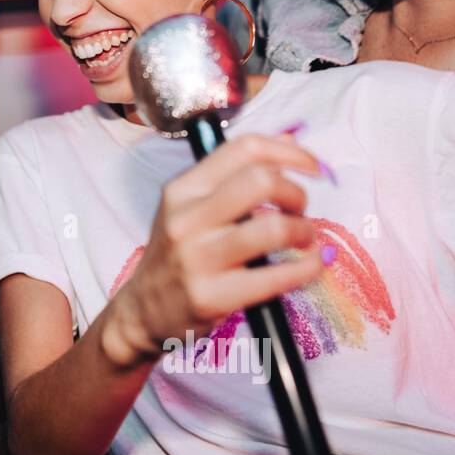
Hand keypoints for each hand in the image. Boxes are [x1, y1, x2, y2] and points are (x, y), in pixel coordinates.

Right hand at [99, 133, 324, 368]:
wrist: (143, 311)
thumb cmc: (176, 255)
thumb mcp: (189, 208)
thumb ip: (232, 178)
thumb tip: (288, 142)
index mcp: (183, 189)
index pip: (244, 149)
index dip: (289, 152)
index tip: (311, 166)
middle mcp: (186, 218)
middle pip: (261, 181)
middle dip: (296, 192)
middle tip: (301, 209)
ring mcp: (197, 258)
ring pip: (272, 228)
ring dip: (304, 230)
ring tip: (305, 239)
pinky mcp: (211, 297)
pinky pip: (276, 277)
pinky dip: (307, 268)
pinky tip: (311, 265)